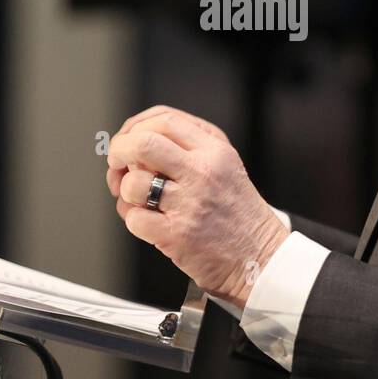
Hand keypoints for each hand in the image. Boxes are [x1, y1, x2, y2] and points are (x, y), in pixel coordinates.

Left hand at [105, 107, 287, 307]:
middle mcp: (203, 173)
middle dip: (119, 151)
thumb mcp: (226, 166)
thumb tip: (138, 139)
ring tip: (140, 201)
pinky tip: (150, 224)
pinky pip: (134, 219)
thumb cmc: (238, 215)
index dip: (136, 127)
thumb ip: (190, 148)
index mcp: (215, 151)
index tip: (129, 139)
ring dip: (126, 192)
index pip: (165, 119)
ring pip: (133, 183)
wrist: (260, 259)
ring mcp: (190, 203)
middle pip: (143, 143)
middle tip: (117, 163)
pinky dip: (134, 221)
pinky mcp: (177, 235)